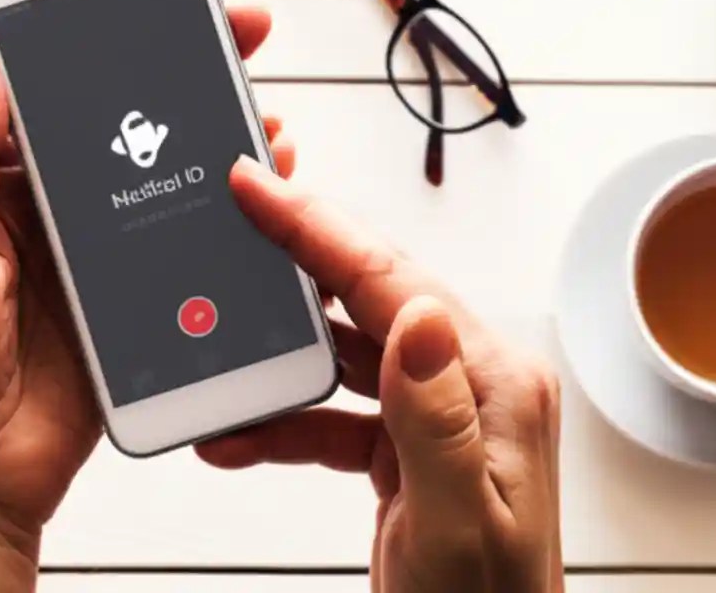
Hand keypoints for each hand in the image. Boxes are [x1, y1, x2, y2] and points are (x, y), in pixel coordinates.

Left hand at [0, 9, 292, 591]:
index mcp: (4, 187)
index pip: (66, 100)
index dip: (113, 52)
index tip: (163, 14)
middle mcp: (61, 215)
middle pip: (135, 134)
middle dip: (190, 88)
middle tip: (241, 50)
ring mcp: (106, 262)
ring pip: (173, 191)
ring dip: (221, 157)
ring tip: (266, 130)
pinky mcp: (140, 309)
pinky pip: (190, 259)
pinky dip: (229, 232)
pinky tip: (262, 212)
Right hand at [196, 160, 563, 592]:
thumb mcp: (456, 525)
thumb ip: (436, 421)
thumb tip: (418, 316)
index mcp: (496, 386)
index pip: (397, 286)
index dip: (320, 230)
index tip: (261, 190)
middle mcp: (474, 387)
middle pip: (371, 299)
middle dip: (297, 261)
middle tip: (234, 219)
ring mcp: (443, 417)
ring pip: (347, 356)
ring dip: (280, 357)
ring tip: (220, 336)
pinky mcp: (412, 451)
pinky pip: (339, 417)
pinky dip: (287, 422)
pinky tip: (239, 434)